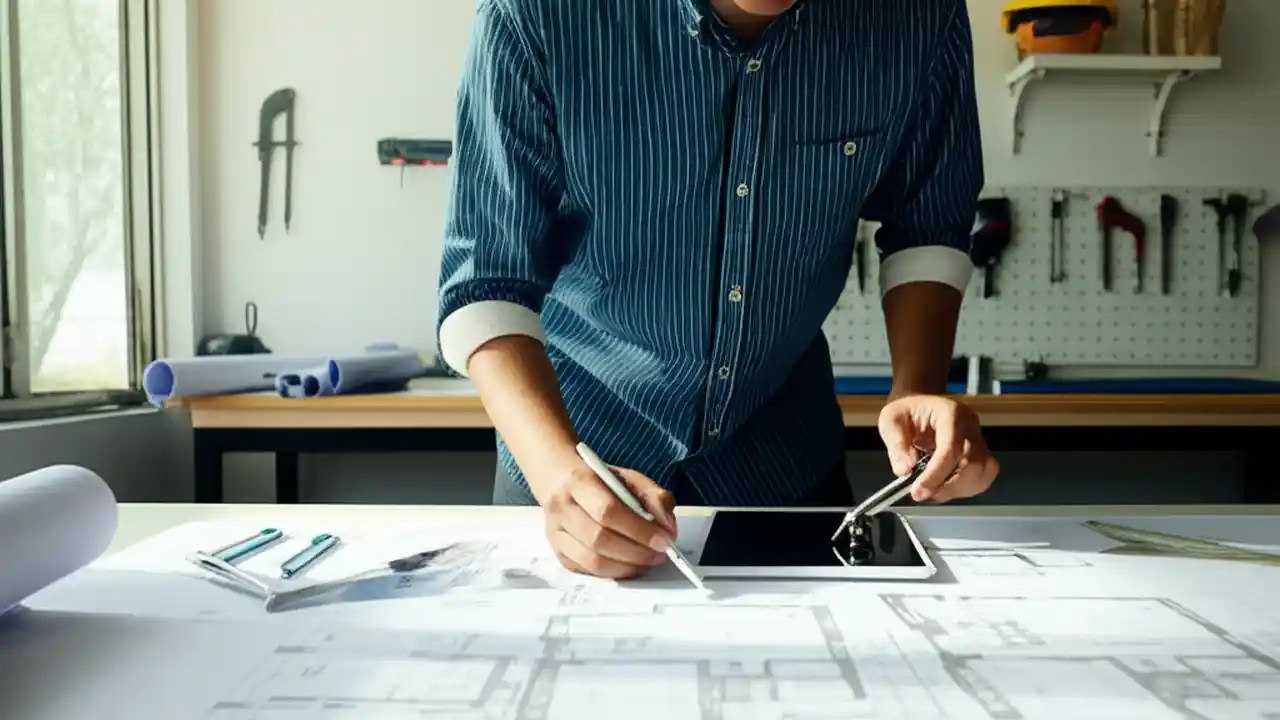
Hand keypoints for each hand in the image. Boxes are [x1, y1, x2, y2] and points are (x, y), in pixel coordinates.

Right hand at [532, 463, 677, 578]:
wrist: (558, 480)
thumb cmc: (598, 480)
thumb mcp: (629, 478)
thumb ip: (654, 498)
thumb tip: (668, 528)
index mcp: (579, 481)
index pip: (608, 511)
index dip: (639, 530)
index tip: (663, 540)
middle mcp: (561, 507)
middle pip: (599, 539)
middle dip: (636, 552)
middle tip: (659, 554)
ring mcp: (556, 533)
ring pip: (592, 561)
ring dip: (626, 566)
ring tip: (647, 561)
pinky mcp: (558, 552)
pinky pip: (588, 571)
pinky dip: (613, 572)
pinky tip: (628, 564)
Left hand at [878, 394, 998, 502]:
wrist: (918, 407)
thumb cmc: (906, 412)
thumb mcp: (891, 421)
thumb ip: (896, 445)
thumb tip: (905, 471)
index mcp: (949, 412)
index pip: (950, 447)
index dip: (936, 474)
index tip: (918, 491)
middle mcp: (970, 425)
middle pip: (972, 462)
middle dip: (947, 485)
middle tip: (922, 493)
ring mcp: (979, 439)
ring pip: (981, 472)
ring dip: (956, 489)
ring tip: (931, 491)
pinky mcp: (981, 454)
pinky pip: (982, 477)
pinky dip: (964, 488)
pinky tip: (944, 488)